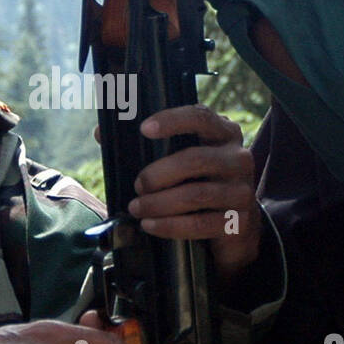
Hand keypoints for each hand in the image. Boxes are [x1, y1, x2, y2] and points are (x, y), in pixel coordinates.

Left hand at [129, 105, 260, 275]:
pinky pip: (200, 223)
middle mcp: (238, 157)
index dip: (172, 120)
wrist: (235, 226)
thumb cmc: (199, 183)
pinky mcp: (239, 222)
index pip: (200, 117)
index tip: (143, 129)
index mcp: (223, 133)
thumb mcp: (180, 158)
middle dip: (158, 174)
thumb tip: (101, 132)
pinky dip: (170, 226)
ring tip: (137, 208)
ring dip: (159, 203)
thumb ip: (146, 144)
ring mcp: (241, 190)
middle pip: (195, 159)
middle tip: (137, 185)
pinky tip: (150, 226)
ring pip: (196, 194)